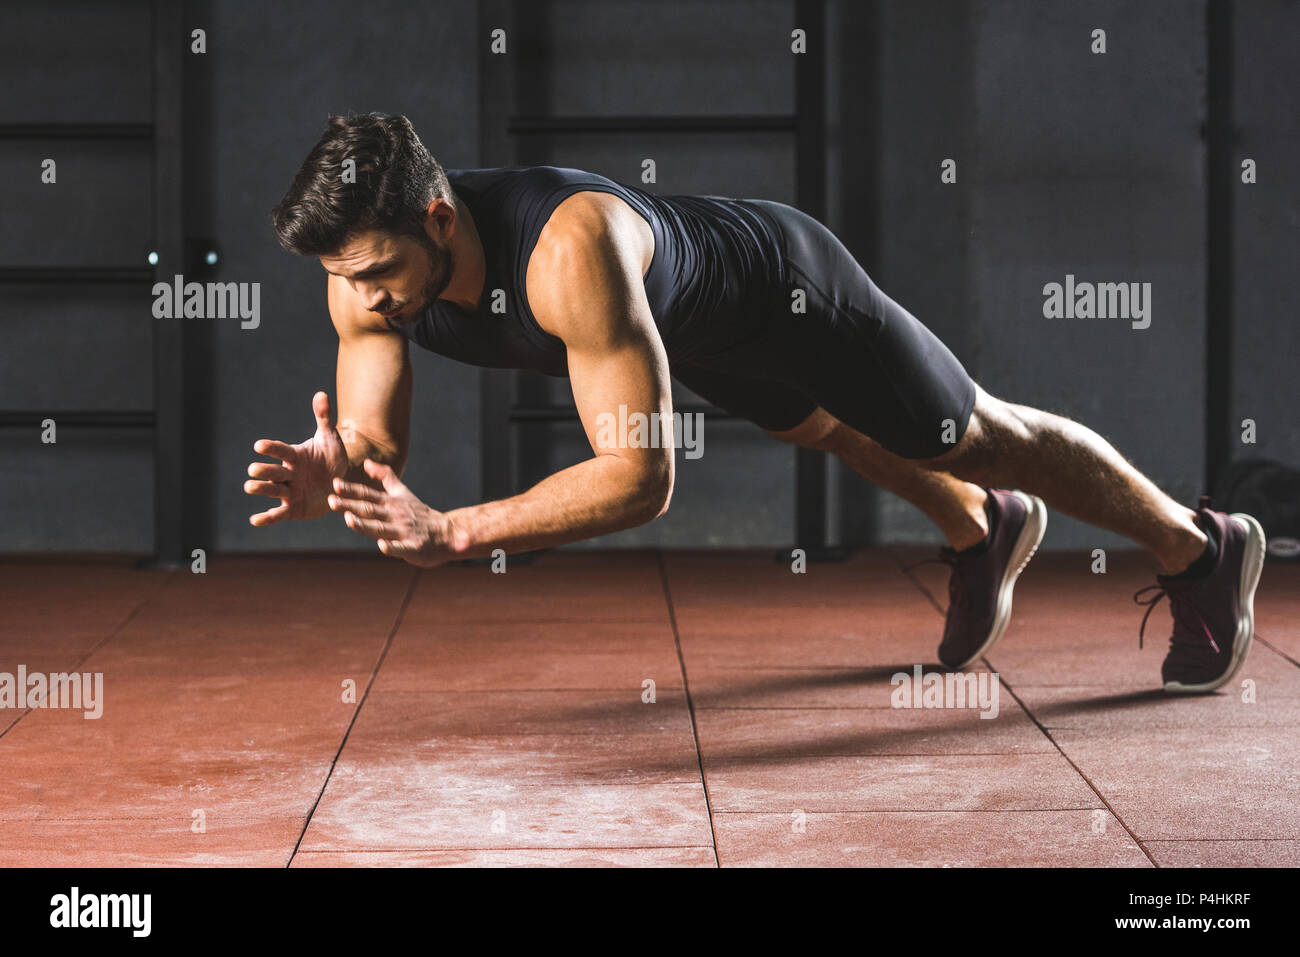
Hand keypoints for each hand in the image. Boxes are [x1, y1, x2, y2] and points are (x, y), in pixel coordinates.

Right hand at [245, 391, 349, 525]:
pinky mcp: (292, 508)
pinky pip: (278, 513)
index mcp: (295, 456)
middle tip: (253, 469)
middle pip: (274, 471)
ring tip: (249, 486)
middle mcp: (288, 473)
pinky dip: (267, 517)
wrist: (339, 483)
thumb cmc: (330, 459)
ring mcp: (289, 491)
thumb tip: (321, 394)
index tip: (259, 445)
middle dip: (264, 470)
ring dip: (261, 488)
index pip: (281, 450)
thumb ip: (323, 418)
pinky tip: (254, 520)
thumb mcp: (329, 439)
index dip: (271, 448)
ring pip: (272, 490)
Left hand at [329, 459, 468, 565]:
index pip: (367, 495)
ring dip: (365, 524)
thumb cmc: (419, 513)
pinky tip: (382, 545)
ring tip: (349, 519)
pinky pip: (401, 548)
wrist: (446, 532)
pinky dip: (392, 547)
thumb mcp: (402, 492)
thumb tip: (367, 462)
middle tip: (331, 502)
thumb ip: (384, 477)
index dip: (350, 490)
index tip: (334, 484)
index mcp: (391, 503)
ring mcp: (404, 531)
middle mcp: (395, 515)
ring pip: (381, 528)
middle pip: (369, 510)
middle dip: (350, 505)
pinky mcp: (413, 547)